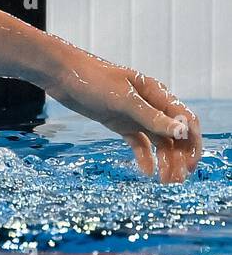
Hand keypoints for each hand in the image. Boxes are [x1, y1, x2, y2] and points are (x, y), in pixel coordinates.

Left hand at [47, 61, 201, 182]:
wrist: (60, 74)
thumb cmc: (93, 79)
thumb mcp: (123, 100)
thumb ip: (151, 117)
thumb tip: (182, 132)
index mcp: (157, 94)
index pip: (186, 120)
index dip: (193, 142)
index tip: (191, 165)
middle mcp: (150, 105)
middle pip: (174, 134)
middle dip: (179, 157)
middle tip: (176, 180)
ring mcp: (134, 114)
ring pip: (158, 141)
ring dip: (165, 160)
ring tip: (165, 181)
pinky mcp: (119, 122)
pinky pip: (138, 142)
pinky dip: (144, 156)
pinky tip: (147, 171)